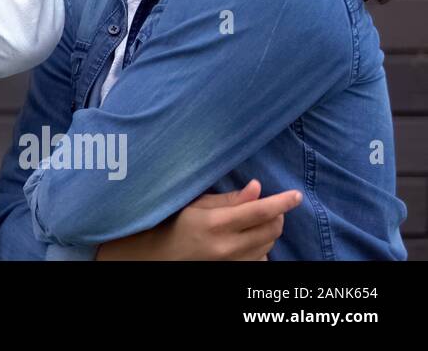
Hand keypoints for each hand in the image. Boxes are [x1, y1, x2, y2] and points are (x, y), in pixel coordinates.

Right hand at [96, 180, 301, 260]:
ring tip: (254, 221)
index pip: (259, 211)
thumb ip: (230, 199)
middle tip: (268, 206)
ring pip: (270, 244)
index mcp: (216, 224)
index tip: (296, 195)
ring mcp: (233, 262)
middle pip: (271, 229)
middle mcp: (228, 246)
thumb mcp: (197, 205)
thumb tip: (257, 187)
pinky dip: (262, 247)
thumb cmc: (175, 224)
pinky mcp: (236, 271)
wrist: (162, 256)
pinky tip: (249, 240)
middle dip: (277, 214)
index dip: (281, 202)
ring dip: (269, 229)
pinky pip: (262, 259)